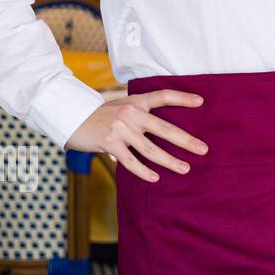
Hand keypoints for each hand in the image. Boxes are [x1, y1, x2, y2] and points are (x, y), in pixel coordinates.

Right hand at [66, 90, 208, 182]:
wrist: (71, 118)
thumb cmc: (102, 115)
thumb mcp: (122, 106)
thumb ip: (141, 115)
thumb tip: (162, 132)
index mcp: (137, 101)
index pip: (163, 96)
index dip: (182, 98)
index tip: (200, 101)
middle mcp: (131, 113)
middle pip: (165, 129)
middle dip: (186, 141)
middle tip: (203, 150)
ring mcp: (121, 129)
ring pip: (151, 149)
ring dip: (169, 161)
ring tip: (185, 168)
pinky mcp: (110, 143)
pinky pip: (131, 161)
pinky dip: (143, 171)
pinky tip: (155, 178)